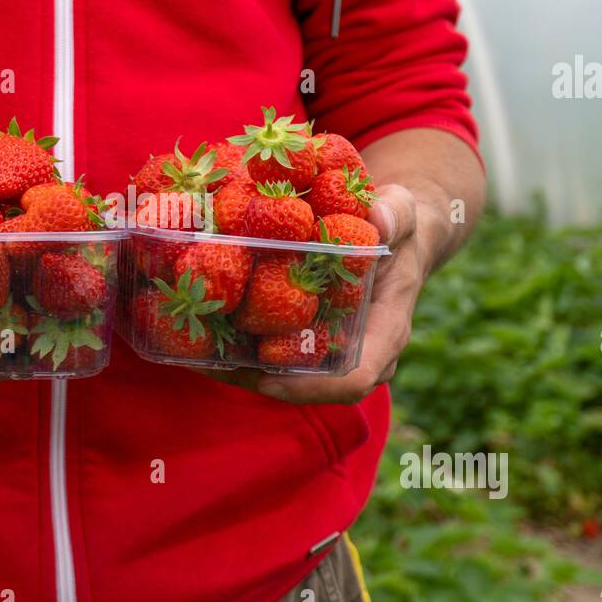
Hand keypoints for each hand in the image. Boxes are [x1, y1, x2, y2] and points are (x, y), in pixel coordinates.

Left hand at [195, 184, 427, 405]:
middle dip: (261, 380)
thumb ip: (396, 213)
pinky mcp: (315, 337)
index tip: (267, 377)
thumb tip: (380, 221)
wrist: (396, 236)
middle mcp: (361, 352)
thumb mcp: (402, 213)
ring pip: (290, 374)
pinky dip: (247, 346)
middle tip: (215, 364)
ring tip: (200, 354)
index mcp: (386, 332)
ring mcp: (337, 349)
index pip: (354, 380)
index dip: (311, 388)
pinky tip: (208, 332)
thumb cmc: (400, 227)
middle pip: (311, 386)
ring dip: (245, 369)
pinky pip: (282, 353)